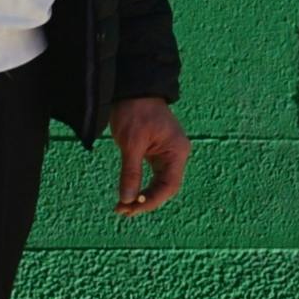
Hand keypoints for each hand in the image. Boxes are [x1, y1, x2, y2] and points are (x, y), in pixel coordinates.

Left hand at [111, 96, 187, 216]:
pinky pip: (152, 175)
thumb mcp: (131, 143)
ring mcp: (167, 153)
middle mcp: (176, 154)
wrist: (133, 88)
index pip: (168, 186)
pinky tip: (128, 194)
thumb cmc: (135, 110)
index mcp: (176, 151)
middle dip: (145, 201)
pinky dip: (140, 185)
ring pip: (158, 184)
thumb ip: (130, 172)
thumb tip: (127, 199)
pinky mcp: (156, 152)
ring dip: (142, 196)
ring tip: (123, 207)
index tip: (131, 209)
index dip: (151, 201)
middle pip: (165, 188)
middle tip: (123, 211)